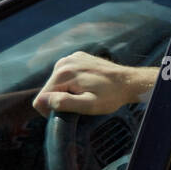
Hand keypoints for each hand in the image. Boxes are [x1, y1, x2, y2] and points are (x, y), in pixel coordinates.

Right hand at [32, 51, 148, 114]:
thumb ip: (65, 103)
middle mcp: (64, 62)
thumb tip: (43, 100)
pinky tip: (88, 84)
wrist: (130, 81)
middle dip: (61, 99)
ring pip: (56, 82)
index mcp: (63, 74)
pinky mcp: (78, 57)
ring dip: (67, 90)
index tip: (68, 113)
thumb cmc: (112, 96)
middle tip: (81, 101)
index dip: (50, 111)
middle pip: (49, 90)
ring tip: (86, 92)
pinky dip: (73, 81)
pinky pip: (66, 74)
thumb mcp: (89, 105)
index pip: (40, 99)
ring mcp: (71, 58)